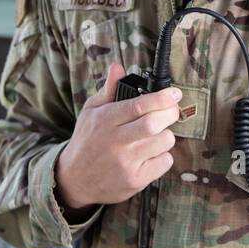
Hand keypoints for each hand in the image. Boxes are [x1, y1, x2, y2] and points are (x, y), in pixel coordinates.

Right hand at [55, 63, 180, 210]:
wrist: (74, 179)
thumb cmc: (87, 141)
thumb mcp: (91, 112)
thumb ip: (108, 90)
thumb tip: (118, 67)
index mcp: (105, 120)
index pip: (138, 106)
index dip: (162, 97)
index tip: (175, 93)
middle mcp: (115, 142)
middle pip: (154, 124)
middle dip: (170, 113)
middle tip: (172, 111)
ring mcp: (126, 163)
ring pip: (164, 142)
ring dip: (166, 135)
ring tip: (155, 135)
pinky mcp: (135, 180)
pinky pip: (164, 162)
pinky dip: (163, 156)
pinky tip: (150, 154)